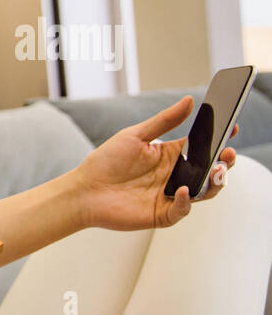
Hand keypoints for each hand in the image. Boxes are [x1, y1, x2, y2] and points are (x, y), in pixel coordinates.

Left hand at [75, 95, 236, 231]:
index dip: (220, 139)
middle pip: (210, 170)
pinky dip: (185, 201)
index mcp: (171, 155)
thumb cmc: (106, 161)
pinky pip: (181, 210)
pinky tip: (182, 190)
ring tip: (217, 171)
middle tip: (228, 154)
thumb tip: (190, 100)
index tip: (232, 128)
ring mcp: (170, 196)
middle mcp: (175, 176)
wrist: (83, 190)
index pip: (204, 146)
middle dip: (225, 162)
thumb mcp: (135, 136)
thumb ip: (164, 121)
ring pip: (204, 191)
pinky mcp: (161, 214)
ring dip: (215, 182)